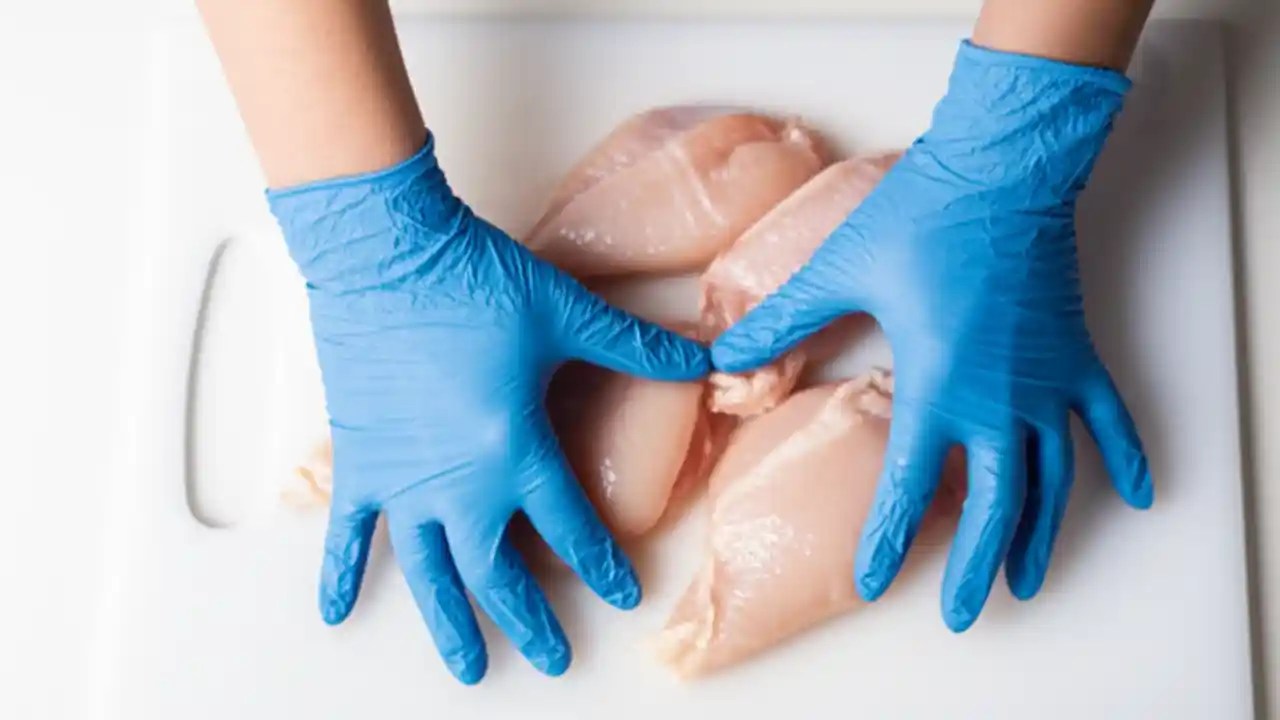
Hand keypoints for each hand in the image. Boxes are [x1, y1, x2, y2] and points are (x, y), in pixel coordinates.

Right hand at [268, 138, 708, 681]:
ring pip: (430, 576)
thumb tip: (700, 357)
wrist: (388, 255)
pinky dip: (341, 577)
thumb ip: (635, 348)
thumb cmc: (471, 281)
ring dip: (451, 626)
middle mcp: (459, 485)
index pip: (573, 530)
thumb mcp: (566, 314)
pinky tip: (339, 615)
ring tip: (468, 667)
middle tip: (552, 657)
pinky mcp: (359, 464)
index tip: (621, 593)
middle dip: (531, 623)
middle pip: (501, 575)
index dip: (602, 566)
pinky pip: (347, 536)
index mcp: (515, 451)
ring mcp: (403, 482)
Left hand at [711, 42, 1150, 630]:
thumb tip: (722, 355)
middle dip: (977, 567)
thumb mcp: (838, 271)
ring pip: (1052, 481)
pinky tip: (1138, 494)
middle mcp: (997, 400)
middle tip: (965, 615)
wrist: (1000, 166)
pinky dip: (1127, 458)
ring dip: (1041, 534)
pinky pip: (1111, 420)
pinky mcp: (1076, 354)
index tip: (875, 581)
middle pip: (995, 507)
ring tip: (1030, 580)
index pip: (909, 486)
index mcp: (936, 386)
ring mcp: (1045, 382)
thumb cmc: (921, 214)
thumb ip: (782, 320)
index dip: (890, 539)